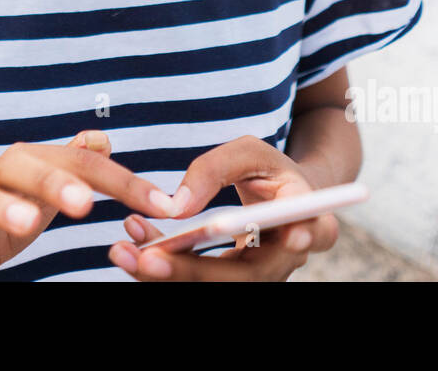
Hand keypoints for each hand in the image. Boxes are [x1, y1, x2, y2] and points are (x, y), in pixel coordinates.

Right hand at [0, 130, 177, 280]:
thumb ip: (72, 164)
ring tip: (27, 223)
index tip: (161, 204)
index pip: (80, 162)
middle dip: (54, 180)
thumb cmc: (1, 207)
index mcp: (28, 164)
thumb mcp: (39, 185)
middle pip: (21, 164)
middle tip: (85, 203)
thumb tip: (102, 139)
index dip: (122, 182)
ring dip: (1, 206)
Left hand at [107, 135, 340, 280]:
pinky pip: (197, 280)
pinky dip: (163, 266)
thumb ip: (215, 169)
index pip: (312, 234)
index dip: (301, 239)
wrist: (274, 192)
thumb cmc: (266, 168)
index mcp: (310, 219)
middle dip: (192, 272)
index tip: (289, 237)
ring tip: (124, 252)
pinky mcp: (232, 280)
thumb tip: (175, 207)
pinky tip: (132, 247)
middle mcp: (287, 258)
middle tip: (148, 260)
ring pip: (215, 285)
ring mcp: (260, 276)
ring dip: (167, 274)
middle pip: (245, 277)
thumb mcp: (248, 152)